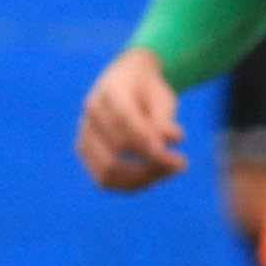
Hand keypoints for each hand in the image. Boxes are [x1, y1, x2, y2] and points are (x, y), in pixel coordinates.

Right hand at [78, 47, 189, 192]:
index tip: (177, 157)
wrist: (124, 81)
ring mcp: (84, 133)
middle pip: (117, 148)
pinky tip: (153, 178)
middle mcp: (92, 114)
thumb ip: (164, 118)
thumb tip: (173, 140)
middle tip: (181, 164)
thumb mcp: (162, 95)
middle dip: (152, 163)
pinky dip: (129, 185)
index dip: (149, 141)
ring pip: (106, 170)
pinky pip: (103, 178)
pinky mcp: (85, 151)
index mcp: (111, 91)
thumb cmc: (148, 90)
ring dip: (141, 179)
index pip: (125, 119)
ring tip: (168, 173)